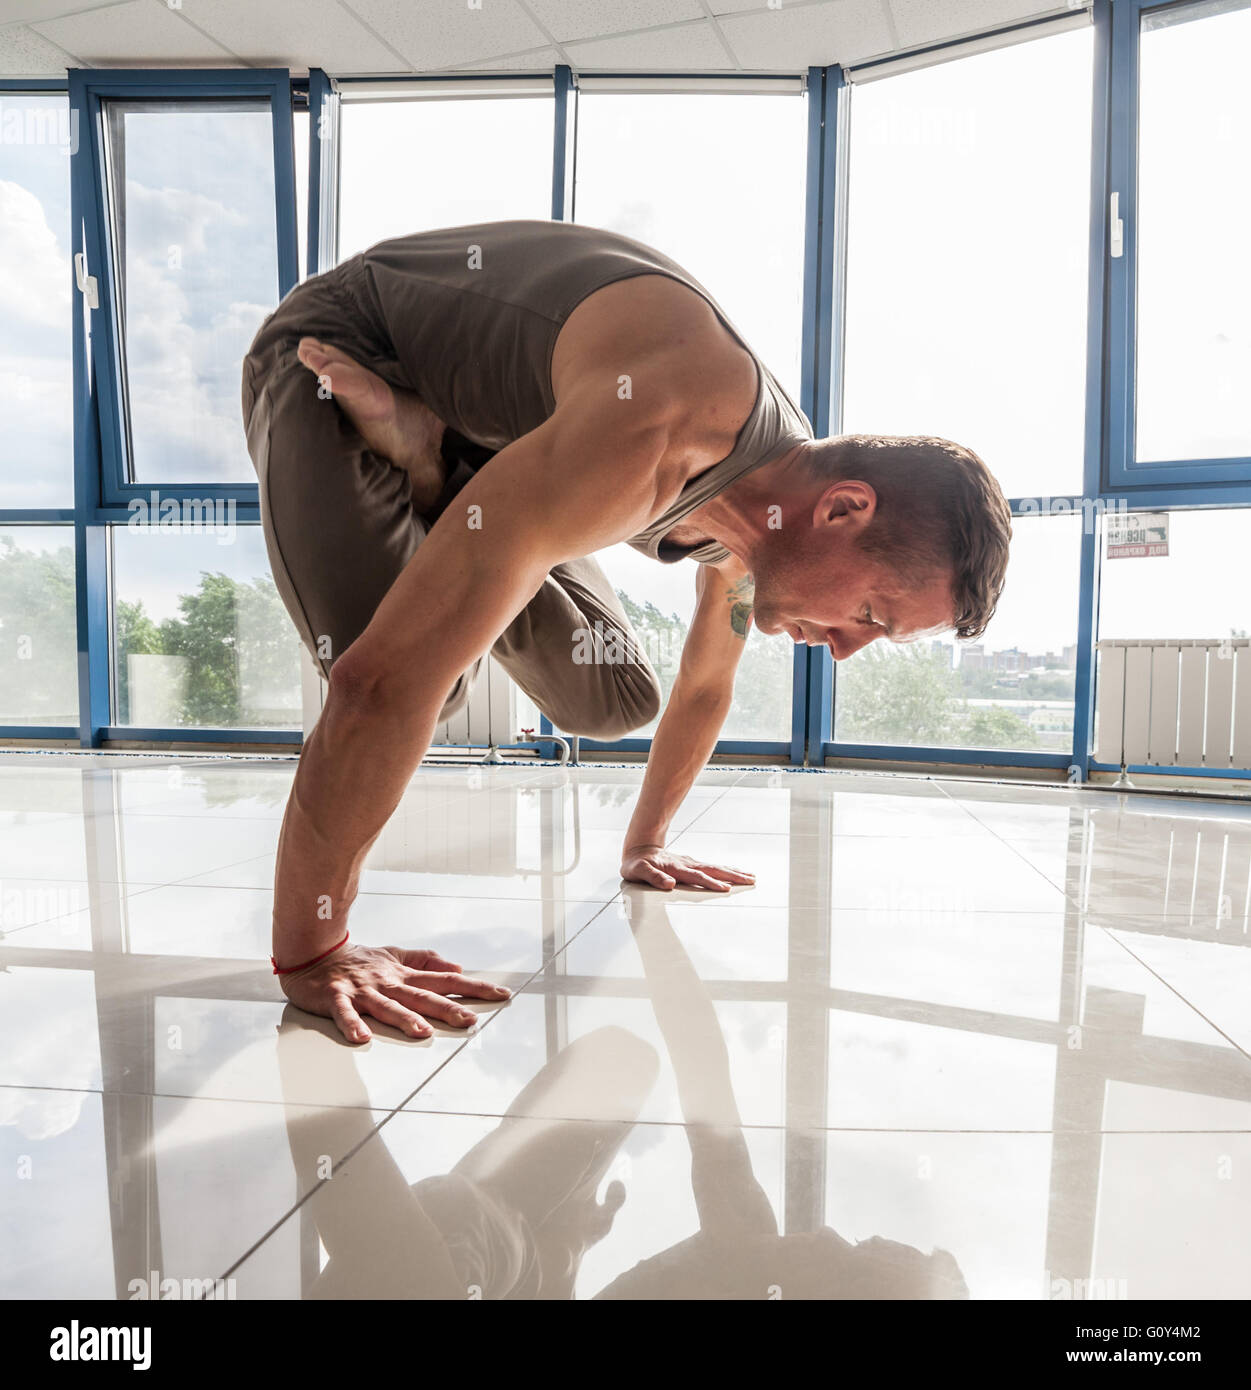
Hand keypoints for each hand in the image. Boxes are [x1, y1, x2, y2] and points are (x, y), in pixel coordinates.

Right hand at [278, 942, 511, 1043]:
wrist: (315, 951)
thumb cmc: (357, 960)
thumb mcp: (395, 956)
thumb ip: (426, 961)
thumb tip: (457, 968)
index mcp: (403, 974)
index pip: (445, 981)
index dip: (473, 987)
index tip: (501, 994)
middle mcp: (387, 982)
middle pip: (422, 996)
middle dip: (447, 1009)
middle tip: (469, 1022)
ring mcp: (362, 990)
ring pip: (386, 1006)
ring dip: (404, 1018)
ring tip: (422, 1032)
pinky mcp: (335, 997)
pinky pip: (344, 1012)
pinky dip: (352, 1024)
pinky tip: (362, 1038)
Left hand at [619, 843, 755, 892]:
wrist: (639, 848)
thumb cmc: (637, 863)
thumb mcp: (638, 871)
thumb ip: (653, 877)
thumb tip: (668, 884)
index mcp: (676, 868)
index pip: (697, 877)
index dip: (711, 883)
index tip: (727, 889)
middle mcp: (687, 864)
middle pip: (714, 870)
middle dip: (733, 876)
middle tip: (751, 880)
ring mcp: (691, 863)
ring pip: (716, 868)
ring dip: (733, 872)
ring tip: (750, 876)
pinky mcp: (692, 864)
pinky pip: (712, 868)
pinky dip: (726, 870)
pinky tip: (733, 873)